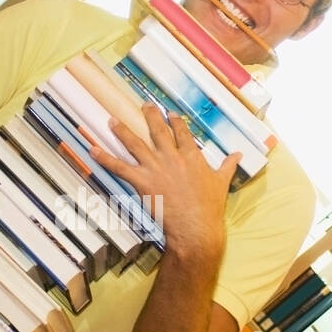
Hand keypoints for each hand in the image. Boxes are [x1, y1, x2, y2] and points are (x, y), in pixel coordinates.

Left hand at [87, 106, 238, 257]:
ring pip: (135, 144)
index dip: (175, 121)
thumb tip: (238, 155)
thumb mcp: (222, 182)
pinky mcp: (142, 181)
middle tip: (144, 105)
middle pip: (158, 131)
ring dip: (122, 131)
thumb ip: (228, 165)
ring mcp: (155, 167)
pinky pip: (119, 167)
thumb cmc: (210, 206)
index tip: (170, 112)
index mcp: (191, 156)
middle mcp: (172, 157)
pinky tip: (93, 149)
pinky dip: (105, 158)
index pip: (181, 133)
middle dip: (150, 116)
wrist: (195, 225)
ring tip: (112, 120)